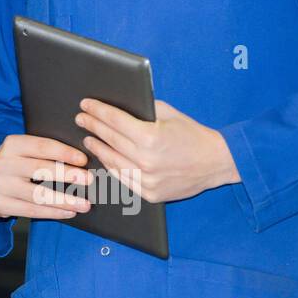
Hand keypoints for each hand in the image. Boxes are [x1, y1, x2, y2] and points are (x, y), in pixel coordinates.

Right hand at [0, 135, 93, 219]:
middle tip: (89, 180)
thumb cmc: (16, 164)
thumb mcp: (24, 151)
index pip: (41, 146)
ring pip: (37, 194)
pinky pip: (31, 210)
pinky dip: (53, 212)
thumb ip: (45, 153)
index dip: (64, 153)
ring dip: (65, 200)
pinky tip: (69, 212)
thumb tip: (81, 162)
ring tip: (85, 204)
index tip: (83, 160)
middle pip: (40, 170)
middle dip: (67, 175)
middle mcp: (2, 163)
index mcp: (11, 144)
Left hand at [76, 98, 240, 203]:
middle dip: (93, 126)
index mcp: (150, 137)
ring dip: (97, 148)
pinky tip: (104, 157)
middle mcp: (146, 160)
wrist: (216, 162)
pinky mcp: (150, 193)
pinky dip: (111, 167)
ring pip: (112, 162)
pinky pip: (123, 179)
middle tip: (81, 118)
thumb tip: (119, 104)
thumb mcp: (169, 113)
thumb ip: (143, 109)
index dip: (97, 111)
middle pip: (110, 140)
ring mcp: (147, 180)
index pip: (115, 121)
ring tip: (88, 138)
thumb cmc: (192, 134)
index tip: (85, 105)